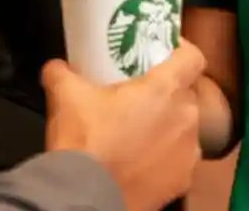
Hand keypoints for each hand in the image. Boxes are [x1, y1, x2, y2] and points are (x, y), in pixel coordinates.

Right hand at [42, 41, 205, 210]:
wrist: (85, 197)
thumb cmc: (84, 142)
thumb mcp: (65, 95)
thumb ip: (62, 73)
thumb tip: (55, 67)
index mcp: (165, 89)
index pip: (193, 58)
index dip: (182, 51)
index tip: (167, 53)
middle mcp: (186, 118)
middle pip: (186, 95)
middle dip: (167, 94)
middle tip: (139, 96)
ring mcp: (188, 152)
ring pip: (184, 128)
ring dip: (167, 126)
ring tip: (139, 132)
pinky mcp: (183, 181)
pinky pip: (179, 160)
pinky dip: (164, 158)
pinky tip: (140, 160)